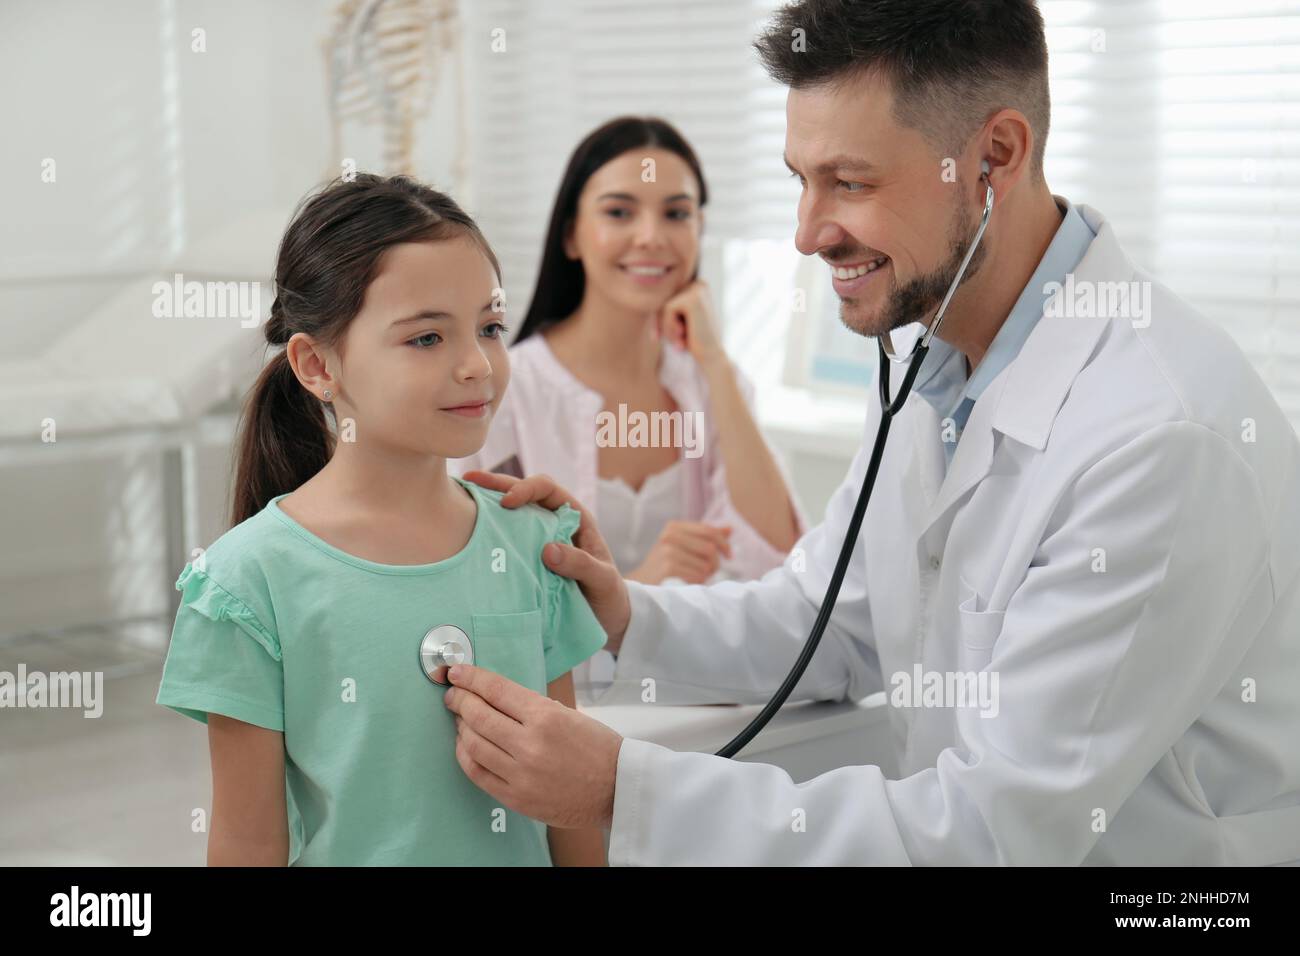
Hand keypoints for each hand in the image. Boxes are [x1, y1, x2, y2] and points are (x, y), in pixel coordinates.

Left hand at [445, 664, 623, 828]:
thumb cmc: (597, 747)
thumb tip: (494, 697)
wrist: (616, 790)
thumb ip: (531, 707)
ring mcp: (521, 774)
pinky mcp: (516, 798)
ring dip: (461, 727)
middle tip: (453, 694)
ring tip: (460, 719)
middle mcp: (530, 745)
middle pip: (479, 716)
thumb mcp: (569, 714)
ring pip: (473, 745)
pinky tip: (464, 746)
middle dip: (460, 700)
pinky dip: (465, 756)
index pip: (496, 690)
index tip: (456, 673)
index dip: (471, 678)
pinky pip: (478, 774)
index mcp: (546, 717)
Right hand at [462, 470, 632, 650]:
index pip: (548, 490)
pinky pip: (508, 540)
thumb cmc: (609, 595)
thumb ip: (580, 564)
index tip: (508, 502)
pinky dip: (489, 532)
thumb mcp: (602, 580)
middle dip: (498, 484)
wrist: (607, 620)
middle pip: (524, 494)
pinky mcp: (528, 559)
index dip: (527, 489)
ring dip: (488, 504)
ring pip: (513, 514)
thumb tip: (548, 549)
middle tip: (469, 479)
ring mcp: (539, 540)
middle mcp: (554, 523)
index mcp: (575, 519)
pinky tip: (469, 529)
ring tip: (461, 495)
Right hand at [629, 520, 732, 584]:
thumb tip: (730, 528)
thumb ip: (706, 537)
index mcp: (674, 527)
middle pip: (710, 548)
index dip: (724, 544)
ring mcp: (668, 552)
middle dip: (715, 563)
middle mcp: (670, 536)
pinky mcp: (668, 568)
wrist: (640, 585)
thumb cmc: (665, 565)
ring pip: (706, 565)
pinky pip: (698, 577)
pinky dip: (697, 583)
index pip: (709, 531)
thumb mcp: (683, 546)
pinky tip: (686, 583)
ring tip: (692, 577)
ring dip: (705, 576)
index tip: (729, 555)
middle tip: (709, 572)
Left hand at [658, 279, 725, 369]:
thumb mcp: (677, 321)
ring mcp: (697, 290)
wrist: (711, 358)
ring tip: (679, 341)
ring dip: (666, 326)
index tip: (656, 337)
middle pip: (664, 298)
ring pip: (664, 304)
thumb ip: (666, 307)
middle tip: (664, 341)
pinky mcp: (693, 299)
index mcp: (697, 286)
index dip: (658, 317)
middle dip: (659, 321)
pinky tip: (682, 338)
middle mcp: (699, 284)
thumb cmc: (694, 341)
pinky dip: (669, 326)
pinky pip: (667, 309)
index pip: (667, 297)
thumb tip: (643, 289)